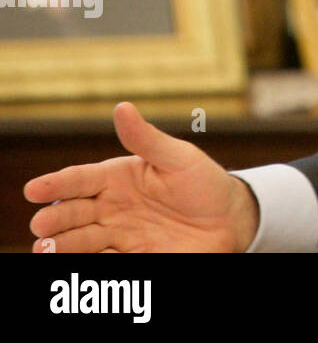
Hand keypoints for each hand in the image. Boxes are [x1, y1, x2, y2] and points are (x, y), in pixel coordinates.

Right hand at [24, 101, 258, 252]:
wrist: (230, 220)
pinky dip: (91, 263)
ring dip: (62, 246)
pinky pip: (104, 263)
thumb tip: (122, 107)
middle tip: (42, 224)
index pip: (80, 179)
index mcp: (117, 178)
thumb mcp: (178, 157)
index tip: (34, 189)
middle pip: (73, 213)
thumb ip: (147, 138)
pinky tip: (85, 262)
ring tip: (46, 249)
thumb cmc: (203, 182)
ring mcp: (118, 235)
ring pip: (80, 242)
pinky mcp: (131, 259)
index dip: (56, 183)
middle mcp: (111, 207)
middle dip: (54, 218)